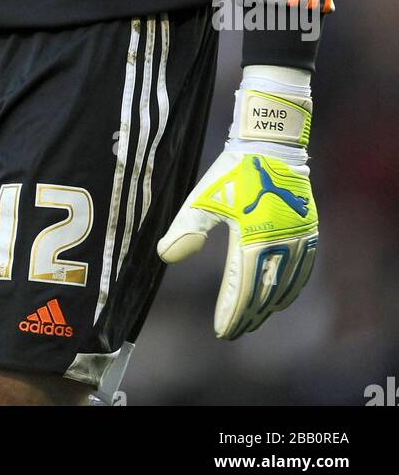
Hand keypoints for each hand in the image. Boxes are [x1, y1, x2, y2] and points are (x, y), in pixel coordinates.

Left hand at [157, 71, 316, 338]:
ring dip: (271, 305)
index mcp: (255, 239)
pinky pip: (304, 268)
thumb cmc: (233, 171)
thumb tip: (165, 256)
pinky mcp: (308, 230)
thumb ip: (187, 228)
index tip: (223, 331)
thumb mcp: (204, 198)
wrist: (270, 143)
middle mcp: (281, 243)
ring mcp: (298, 238)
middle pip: (265, 293)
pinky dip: (293, 286)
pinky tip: (283, 294)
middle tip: (236, 331)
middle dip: (250, 315)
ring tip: (256, 318)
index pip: (243, 290)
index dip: (233, 314)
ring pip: (287, 284)